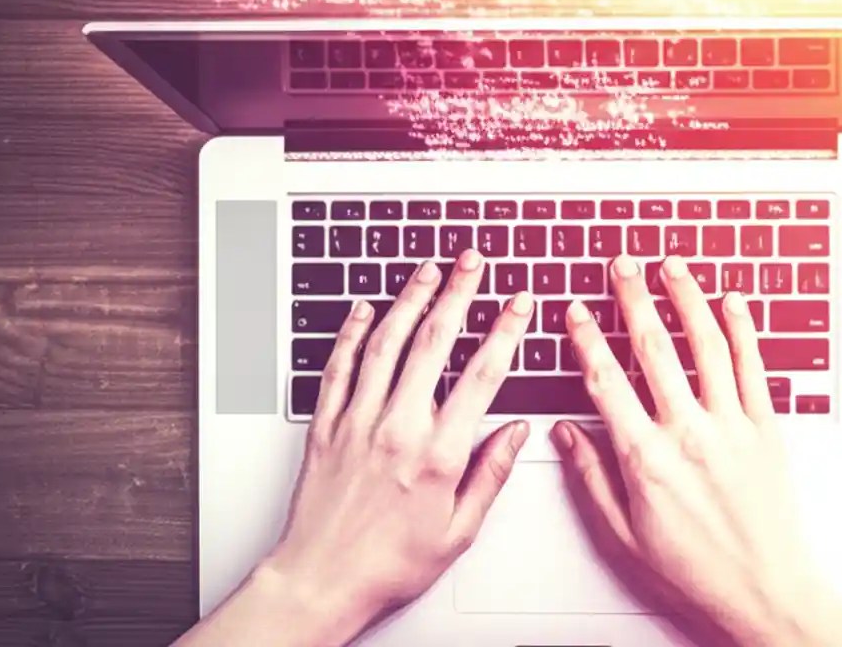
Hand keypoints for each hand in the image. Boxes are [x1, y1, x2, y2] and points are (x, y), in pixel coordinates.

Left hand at [176, 249, 533, 646]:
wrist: (322, 579)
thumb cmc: (389, 564)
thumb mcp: (458, 531)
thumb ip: (490, 476)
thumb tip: (516, 434)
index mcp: (439, 453)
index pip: (482, 375)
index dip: (505, 331)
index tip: (518, 304)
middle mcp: (397, 428)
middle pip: (434, 341)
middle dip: (457, 292)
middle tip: (471, 261)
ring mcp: (357, 421)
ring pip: (386, 343)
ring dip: (409, 299)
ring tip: (427, 270)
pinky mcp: (325, 425)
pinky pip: (339, 366)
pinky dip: (351, 332)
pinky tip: (364, 310)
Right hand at [554, 254, 841, 646]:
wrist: (764, 590)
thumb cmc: (694, 569)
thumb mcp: (622, 534)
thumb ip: (591, 478)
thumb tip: (565, 433)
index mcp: (645, 459)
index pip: (606, 382)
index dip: (587, 340)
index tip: (576, 312)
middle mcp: (688, 434)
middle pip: (653, 350)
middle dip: (634, 299)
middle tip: (622, 266)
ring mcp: (731, 428)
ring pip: (705, 346)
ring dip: (687, 299)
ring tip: (672, 266)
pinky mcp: (766, 430)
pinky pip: (753, 368)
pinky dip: (742, 330)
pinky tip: (732, 302)